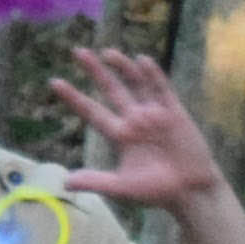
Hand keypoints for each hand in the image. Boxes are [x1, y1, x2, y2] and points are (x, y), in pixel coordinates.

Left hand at [48, 45, 225, 213]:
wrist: (190, 191)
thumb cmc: (155, 191)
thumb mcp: (121, 188)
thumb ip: (95, 181)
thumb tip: (65, 182)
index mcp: (119, 136)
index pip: (91, 112)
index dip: (74, 97)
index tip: (54, 82)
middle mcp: (135, 121)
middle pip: (111, 90)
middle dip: (95, 72)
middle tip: (77, 51)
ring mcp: (155, 115)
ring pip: (135, 84)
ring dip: (122, 67)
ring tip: (106, 52)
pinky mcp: (175, 113)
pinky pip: (162, 90)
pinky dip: (153, 75)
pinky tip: (141, 60)